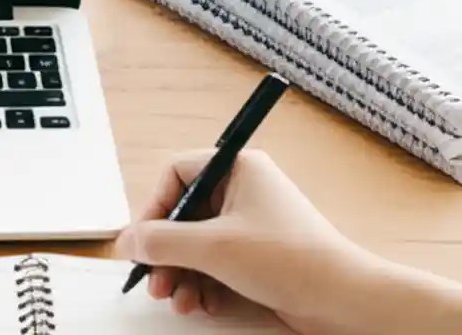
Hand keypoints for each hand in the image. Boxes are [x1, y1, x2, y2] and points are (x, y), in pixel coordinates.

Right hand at [115, 149, 461, 334]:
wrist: (346, 301)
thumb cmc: (290, 260)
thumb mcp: (213, 248)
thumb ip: (161, 241)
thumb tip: (126, 240)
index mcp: (237, 169)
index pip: (176, 174)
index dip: (154, 206)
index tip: (144, 240)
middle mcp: (243, 191)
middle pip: (182, 214)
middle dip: (165, 251)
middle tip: (154, 279)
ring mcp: (251, 225)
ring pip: (195, 244)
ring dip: (179, 273)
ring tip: (176, 298)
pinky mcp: (258, 256)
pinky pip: (214, 263)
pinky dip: (201, 283)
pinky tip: (198, 303)